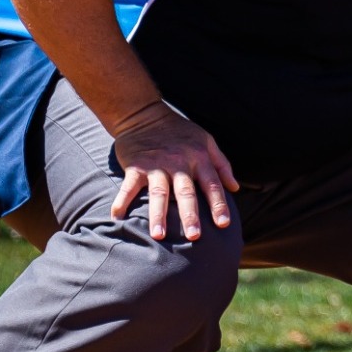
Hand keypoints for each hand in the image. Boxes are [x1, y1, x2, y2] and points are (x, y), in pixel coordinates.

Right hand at [110, 103, 240, 241]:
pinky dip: (122, 200)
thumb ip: (222, 165)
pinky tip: (117, 217)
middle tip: (194, 236)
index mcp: (199, 158)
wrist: (144, 114)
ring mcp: (156, 165)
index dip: (219, 204)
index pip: (212, 184)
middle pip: (186, 193)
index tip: (224, 224)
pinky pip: (129, 186)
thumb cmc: (180, 131)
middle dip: (190, 215)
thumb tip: (235, 188)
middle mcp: (179, 163)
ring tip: (158, 235)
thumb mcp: (206, 141)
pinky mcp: (135, 166)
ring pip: (160, 193)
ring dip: (158, 215)